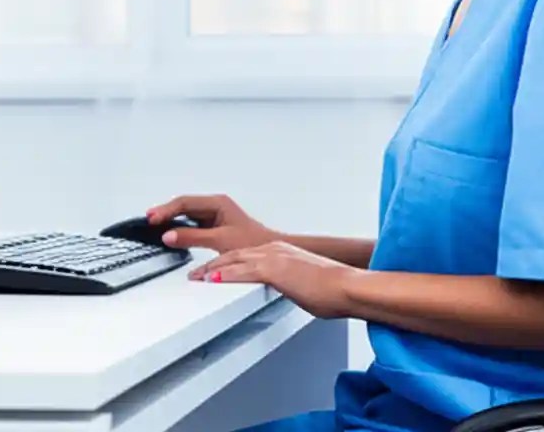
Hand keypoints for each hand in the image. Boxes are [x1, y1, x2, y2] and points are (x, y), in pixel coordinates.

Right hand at [146, 194, 278, 252]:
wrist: (270, 253)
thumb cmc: (253, 243)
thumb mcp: (220, 240)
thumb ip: (193, 237)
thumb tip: (169, 235)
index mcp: (218, 203)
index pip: (185, 203)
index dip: (167, 210)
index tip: (153, 218)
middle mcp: (215, 207)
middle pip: (183, 206)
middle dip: (165, 212)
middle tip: (148, 220)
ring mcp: (214, 217)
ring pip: (186, 215)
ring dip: (171, 220)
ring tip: (154, 226)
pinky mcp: (213, 228)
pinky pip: (191, 225)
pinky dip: (179, 228)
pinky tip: (170, 234)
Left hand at [189, 240, 359, 318]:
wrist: (347, 286)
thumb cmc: (335, 289)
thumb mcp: (307, 285)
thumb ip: (293, 286)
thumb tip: (292, 294)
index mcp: (283, 251)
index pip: (247, 255)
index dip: (228, 263)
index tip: (215, 270)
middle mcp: (275, 250)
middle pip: (234, 254)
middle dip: (213, 264)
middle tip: (197, 273)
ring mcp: (273, 258)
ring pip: (233, 260)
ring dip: (212, 269)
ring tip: (196, 277)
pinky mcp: (274, 269)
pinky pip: (242, 272)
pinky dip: (224, 275)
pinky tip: (211, 280)